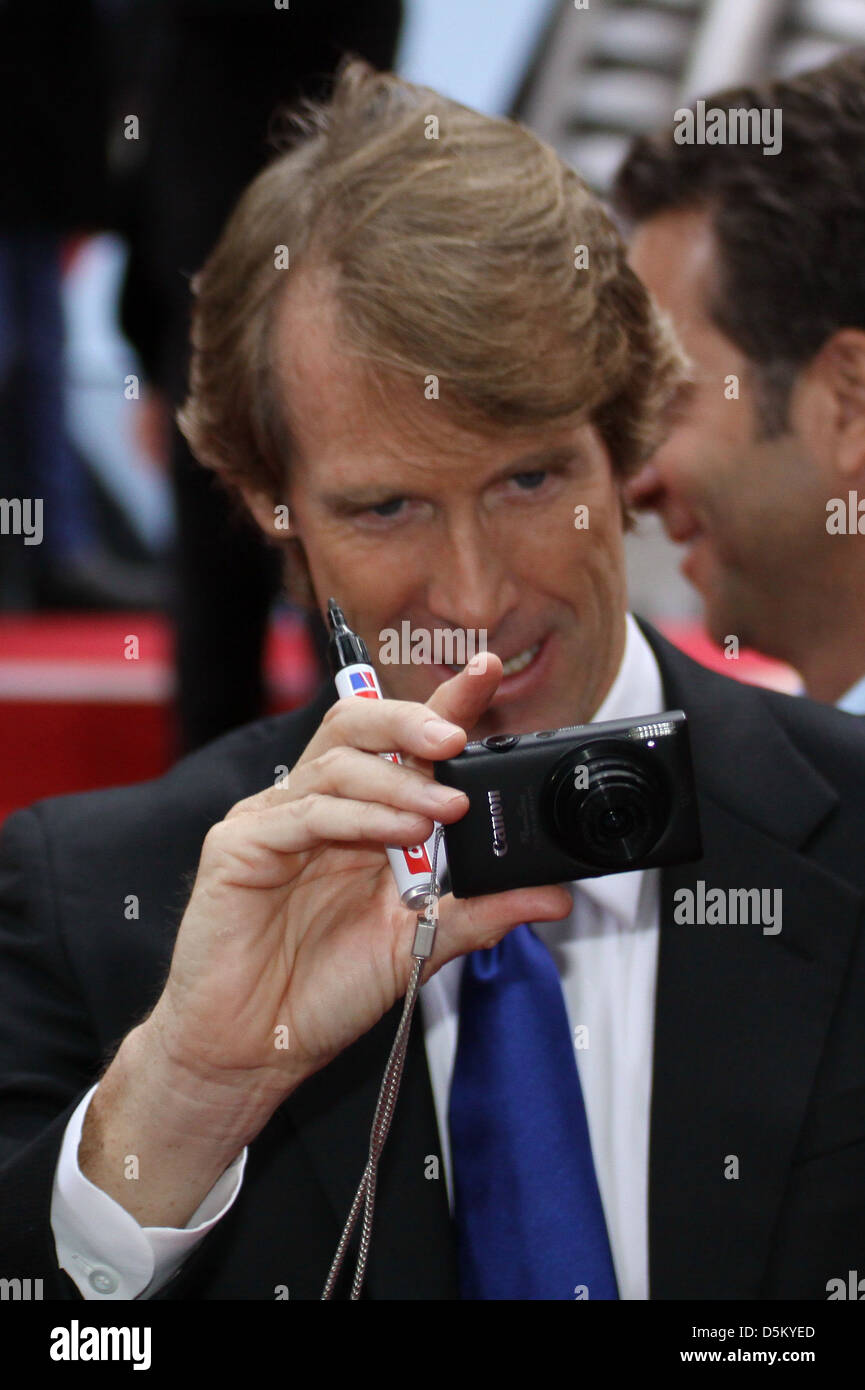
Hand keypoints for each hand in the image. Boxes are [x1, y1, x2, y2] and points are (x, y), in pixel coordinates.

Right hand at [145, 653, 572, 1120]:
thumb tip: (554, 895)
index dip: (442, 705)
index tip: (487, 672)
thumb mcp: (419, 947)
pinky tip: (398, 835)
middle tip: (458, 738)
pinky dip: (357, 817)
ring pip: (334, 765)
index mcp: (357, 819)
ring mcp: (272, 822)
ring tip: (445, 811)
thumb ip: (480, 913)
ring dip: (398, 782)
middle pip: (355, 726)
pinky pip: (301, 813)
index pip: (400, 745)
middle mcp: (313, 807)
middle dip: (410, 720)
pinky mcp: (237, 847)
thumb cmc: (321, 994)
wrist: (249, 1051)